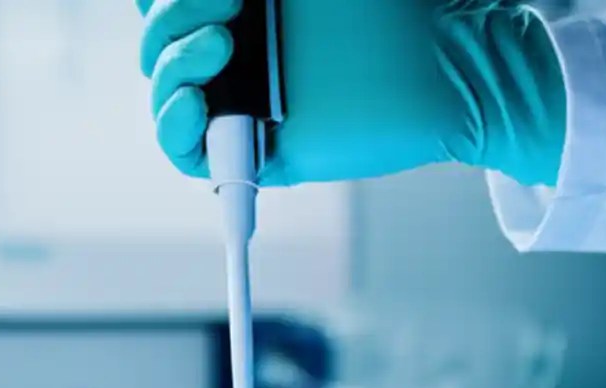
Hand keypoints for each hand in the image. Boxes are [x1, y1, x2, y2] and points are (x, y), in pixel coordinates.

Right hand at [135, 0, 566, 186]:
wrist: (449, 63)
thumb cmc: (392, 8)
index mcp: (237, 13)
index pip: (161, 6)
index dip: (158, 1)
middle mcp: (231, 56)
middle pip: (156, 43)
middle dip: (173, 18)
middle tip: (229, 3)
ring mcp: (238, 104)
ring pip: (162, 92)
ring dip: (173, 64)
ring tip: (222, 46)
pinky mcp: (253, 154)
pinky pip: (185, 152)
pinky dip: (174, 128)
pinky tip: (194, 104)